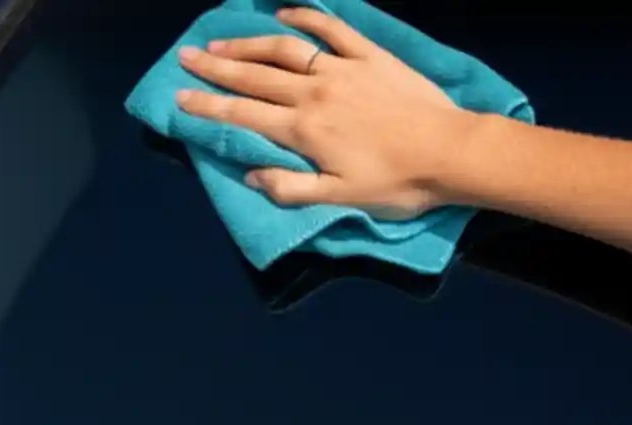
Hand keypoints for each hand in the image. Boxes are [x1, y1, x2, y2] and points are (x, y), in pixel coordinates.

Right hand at [175, 6, 477, 218]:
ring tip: (220, 42)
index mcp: (303, 132)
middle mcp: (314, 94)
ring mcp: (342, 70)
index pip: (243, 116)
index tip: (179, 98)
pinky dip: (305, 18)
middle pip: (254, 77)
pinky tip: (284, 13)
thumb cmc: (397, 184)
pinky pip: (332, 29)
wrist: (451, 152)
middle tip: (186, 58)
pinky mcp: (370, 56)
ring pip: (284, 50)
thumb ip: (291, 188)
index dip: (208, 107)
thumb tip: (250, 175)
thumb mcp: (340, 199)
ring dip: (248, 44)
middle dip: (216, 68)